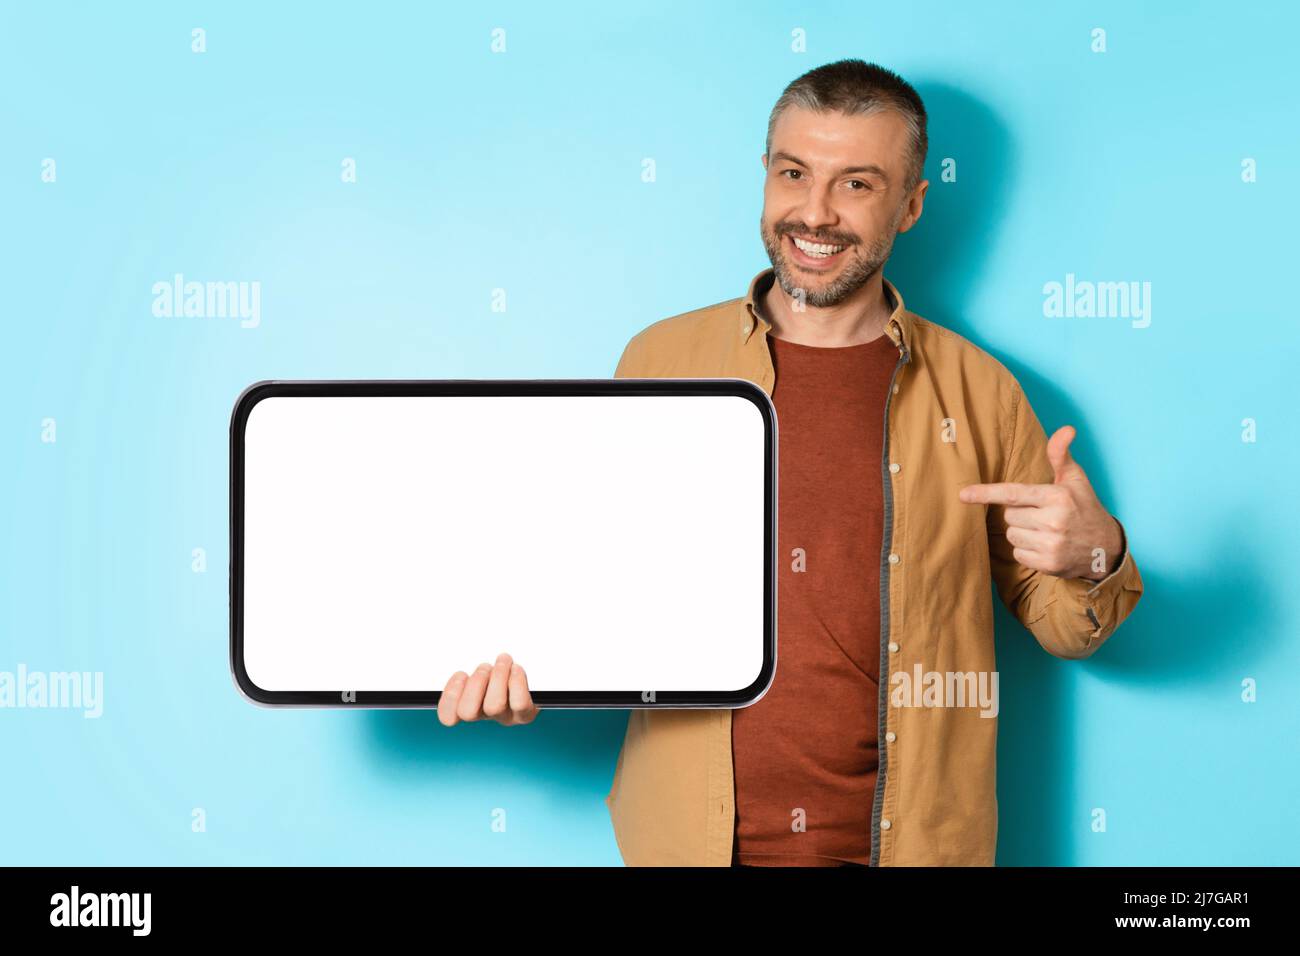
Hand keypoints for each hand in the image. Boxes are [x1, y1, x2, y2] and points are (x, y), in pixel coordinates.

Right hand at [438, 653, 537, 726]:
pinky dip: (517, 682)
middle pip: (467, 712)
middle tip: (486, 668)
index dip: (450, 697)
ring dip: (497, 677)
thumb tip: (463, 660)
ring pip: (493, 705)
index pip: (448, 716)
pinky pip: (518, 703)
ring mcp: (505, 717)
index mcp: (468, 704)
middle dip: (475, 683)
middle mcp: (485, 715)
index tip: (461, 675)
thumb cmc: (504, 667)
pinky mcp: (525, 714)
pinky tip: (517, 670)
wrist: (537, 675)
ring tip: (504, 662)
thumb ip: (471, 664)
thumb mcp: (483, 664)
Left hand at [958, 425, 1122, 580]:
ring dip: (1022, 533)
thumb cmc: (1084, 508)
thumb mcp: (1076, 480)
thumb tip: (1066, 429)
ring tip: (1046, 531)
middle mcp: (1054, 522)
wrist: (1106, 549)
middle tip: (1043, 515)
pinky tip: (1046, 546)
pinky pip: (1018, 554)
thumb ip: (1061, 455)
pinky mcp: (1048, 565)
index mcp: (1057, 497)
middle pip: (1009, 516)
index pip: (1013, 493)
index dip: (986, 493)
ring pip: (1011, 535)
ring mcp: (1051, 545)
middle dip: (1020, 514)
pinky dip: (1027, 551)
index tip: (963, 494)